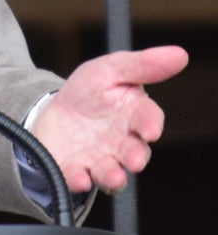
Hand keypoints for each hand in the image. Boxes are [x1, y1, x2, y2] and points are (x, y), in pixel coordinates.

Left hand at [33, 46, 188, 194]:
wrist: (53, 112)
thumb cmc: (90, 91)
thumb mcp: (109, 70)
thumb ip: (141, 65)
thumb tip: (180, 54)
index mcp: (134, 115)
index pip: (148, 119)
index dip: (150, 124)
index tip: (149, 130)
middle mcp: (122, 142)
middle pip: (134, 152)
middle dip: (135, 157)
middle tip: (133, 160)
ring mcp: (99, 159)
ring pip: (112, 172)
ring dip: (114, 176)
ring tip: (113, 176)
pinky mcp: (75, 170)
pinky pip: (79, 178)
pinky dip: (79, 180)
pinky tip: (78, 177)